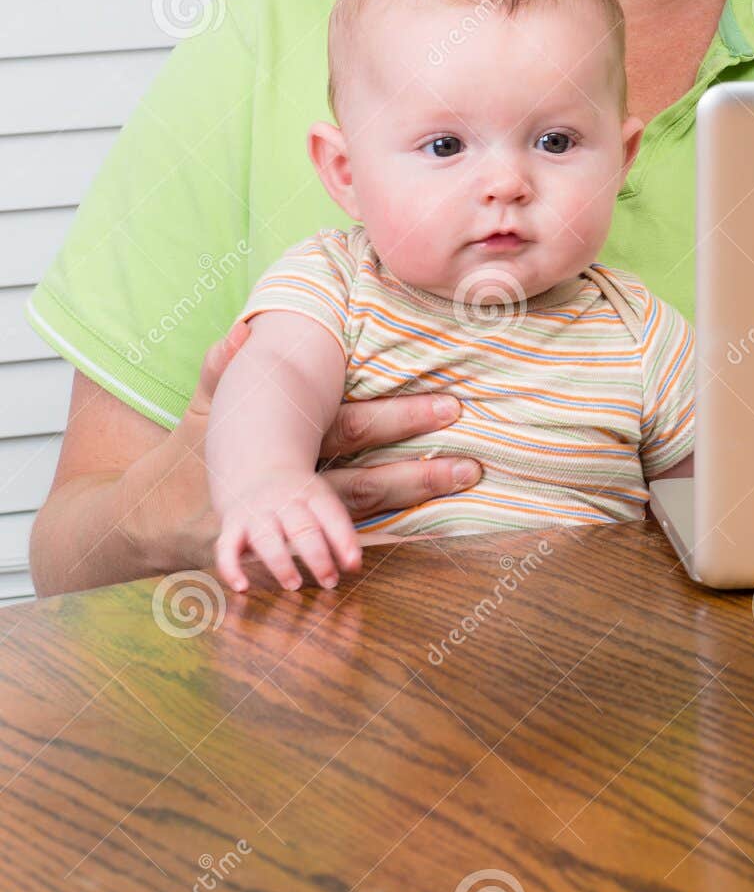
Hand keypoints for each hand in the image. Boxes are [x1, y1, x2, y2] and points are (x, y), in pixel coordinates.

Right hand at [126, 319, 482, 584]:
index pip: (353, 428)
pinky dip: (368, 557)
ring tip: (456, 506)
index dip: (403, 418)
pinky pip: (334, 560)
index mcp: (282, 449)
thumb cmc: (182, 457)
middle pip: (365, 484)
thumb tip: (244, 328)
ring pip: (359, 524)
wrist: (142, 525)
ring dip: (407, 517)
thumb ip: (222, 370)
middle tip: (473, 467)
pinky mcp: (282, 563)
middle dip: (420, 477)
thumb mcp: (201, 412)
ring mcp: (287, 533)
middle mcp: (290, 492)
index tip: (453, 407)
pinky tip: (417, 553)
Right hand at [214, 469, 358, 592]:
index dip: (344, 540)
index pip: (331, 514)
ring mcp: (255, 513)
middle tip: (329, 582)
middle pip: (301, 527)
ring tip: (294, 585)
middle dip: (317, 556)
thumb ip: (338, 531)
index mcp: (311, 494)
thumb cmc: (300, 499)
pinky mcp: (231, 527)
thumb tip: (355, 566)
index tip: (353, 565)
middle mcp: (283, 502)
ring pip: (266, 537)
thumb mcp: (322, 502)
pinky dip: (231, 568)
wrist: (260, 471)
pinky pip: (226, 547)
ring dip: (280, 563)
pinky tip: (242, 587)